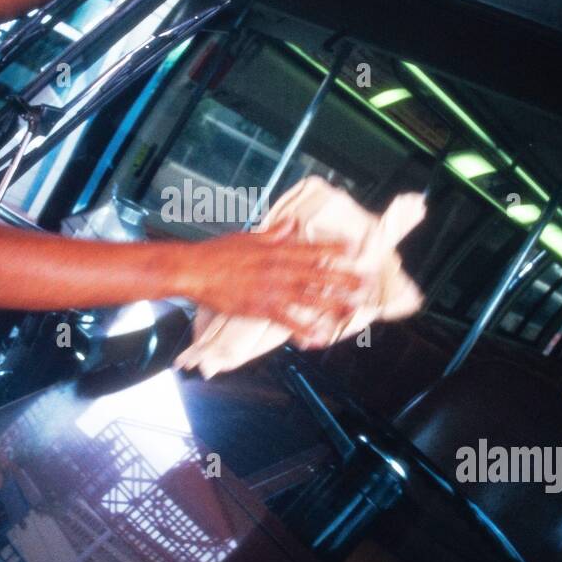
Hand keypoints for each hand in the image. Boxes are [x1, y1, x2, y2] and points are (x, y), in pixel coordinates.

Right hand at [177, 221, 368, 346]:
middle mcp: (278, 269)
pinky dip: (303, 330)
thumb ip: (274, 233)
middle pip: (318, 274)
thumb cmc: (217, 253)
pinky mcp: (260, 308)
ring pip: (309, 298)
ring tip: (353, 309)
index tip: (355, 249)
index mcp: (276, 250)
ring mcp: (271, 290)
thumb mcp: (248, 237)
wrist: (194, 271)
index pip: (311, 248)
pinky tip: (319, 338)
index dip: (334, 248)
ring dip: (333, 304)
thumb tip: (292, 224)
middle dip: (345, 279)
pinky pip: (287, 321)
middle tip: (367, 283)